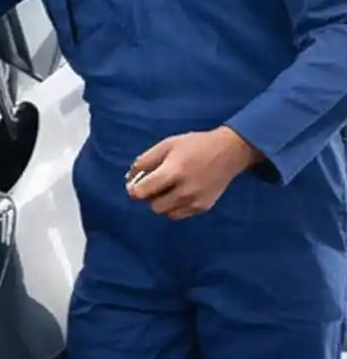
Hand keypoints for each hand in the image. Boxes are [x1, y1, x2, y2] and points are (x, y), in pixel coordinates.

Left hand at [126, 126, 264, 219]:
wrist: (229, 152)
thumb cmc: (194, 145)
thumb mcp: (167, 145)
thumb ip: (145, 160)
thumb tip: (129, 177)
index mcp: (173, 171)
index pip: (142, 192)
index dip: (134, 190)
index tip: (135, 184)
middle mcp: (185, 190)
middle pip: (153, 206)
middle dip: (150, 196)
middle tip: (155, 184)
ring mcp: (196, 200)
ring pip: (165, 213)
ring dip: (162, 203)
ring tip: (169, 188)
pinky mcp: (203, 207)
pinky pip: (179, 214)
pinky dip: (174, 207)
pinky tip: (180, 193)